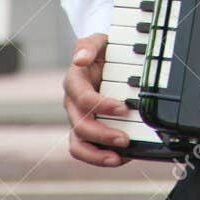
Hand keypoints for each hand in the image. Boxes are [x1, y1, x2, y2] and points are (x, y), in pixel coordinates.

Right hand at [63, 32, 131, 166]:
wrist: (104, 60)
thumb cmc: (101, 52)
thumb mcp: (97, 41)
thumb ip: (88, 46)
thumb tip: (80, 59)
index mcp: (74, 82)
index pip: (84, 99)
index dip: (102, 105)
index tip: (124, 107)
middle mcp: (73, 104)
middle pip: (81, 126)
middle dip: (103, 135)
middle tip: (126, 139)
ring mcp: (78, 119)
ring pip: (78, 145)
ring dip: (98, 155)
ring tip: (120, 158)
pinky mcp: (86, 131)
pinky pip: (87, 150)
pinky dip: (101, 158)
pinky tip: (121, 158)